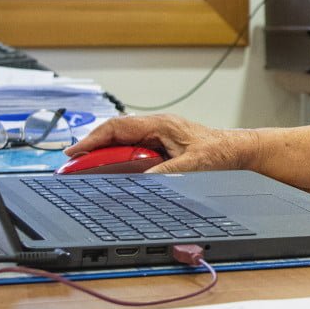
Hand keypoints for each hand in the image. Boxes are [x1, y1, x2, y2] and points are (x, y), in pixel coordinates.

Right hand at [65, 114, 260, 174]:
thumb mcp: (191, 166)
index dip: (91, 140)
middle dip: (91, 149)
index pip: (116, 128)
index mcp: (159, 125)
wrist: (236, 150)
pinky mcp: (161, 144)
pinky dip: (117, 158)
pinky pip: (132, 148)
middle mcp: (155, 127)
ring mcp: (157, 135)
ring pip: (121, 141)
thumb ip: (165, 174)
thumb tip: (138, 183)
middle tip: (72, 167)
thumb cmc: (219, 152)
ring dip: (103, 154)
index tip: (73, 153)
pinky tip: (110, 171)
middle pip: (114, 134)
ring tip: (84, 170)